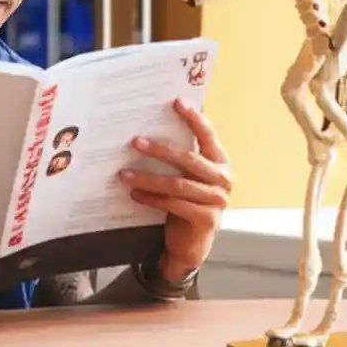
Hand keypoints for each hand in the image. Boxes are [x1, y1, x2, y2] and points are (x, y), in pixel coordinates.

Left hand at [121, 99, 231, 281]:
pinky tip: (135, 194)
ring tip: (124, 174)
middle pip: (189, 159)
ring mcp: (217, 200)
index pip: (208, 135)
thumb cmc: (187, 203)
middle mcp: (223, 179)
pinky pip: (174, 204)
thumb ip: (181, 158)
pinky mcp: (206, 219)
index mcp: (220, 162)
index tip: (176, 102)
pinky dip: (152, 198)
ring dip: (148, 178)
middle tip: (135, 142)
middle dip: (160, 150)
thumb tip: (150, 129)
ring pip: (178, 184)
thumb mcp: (187, 178)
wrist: (192, 244)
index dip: (193, 118)